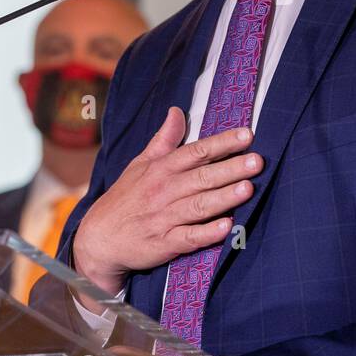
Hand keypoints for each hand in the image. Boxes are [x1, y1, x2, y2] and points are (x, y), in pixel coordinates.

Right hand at [72, 106, 260, 308]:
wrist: (98, 238)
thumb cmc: (125, 198)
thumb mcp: (140, 164)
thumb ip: (163, 140)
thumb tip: (177, 111)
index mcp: (161, 169)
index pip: (196, 151)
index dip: (222, 143)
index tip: (247, 135)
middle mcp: (164, 191)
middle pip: (202, 177)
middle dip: (230, 168)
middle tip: (257, 161)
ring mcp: (164, 218)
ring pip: (199, 206)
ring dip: (224, 197)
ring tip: (248, 188)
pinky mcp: (164, 244)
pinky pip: (188, 238)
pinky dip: (207, 233)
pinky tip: (226, 227)